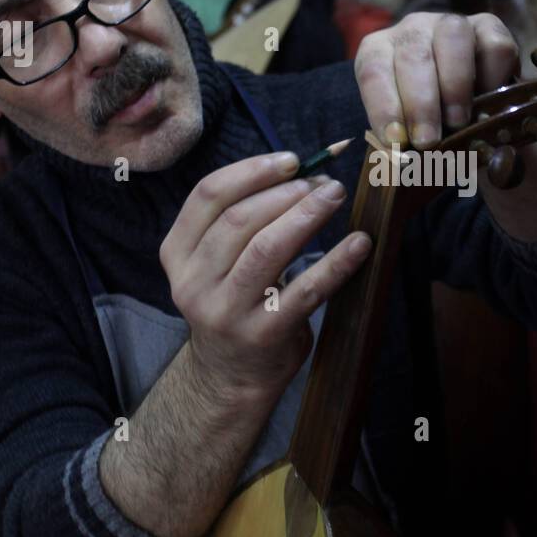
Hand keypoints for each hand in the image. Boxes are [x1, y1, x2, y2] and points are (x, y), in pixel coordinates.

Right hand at [159, 151, 371, 397]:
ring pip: (267, 249)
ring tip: (334, 197)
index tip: (291, 161)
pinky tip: (360, 244)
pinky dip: (337, 263)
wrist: (230, 375)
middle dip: (286, 192)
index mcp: (177, 254)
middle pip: (239, 219)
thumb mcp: (215, 263)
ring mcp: (226, 310)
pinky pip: (305, 290)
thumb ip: (239, 222)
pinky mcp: (263, 334)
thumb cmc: (233, 303)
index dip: (251, 171)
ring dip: (307, 215)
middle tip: (324, 181)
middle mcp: (193, 282)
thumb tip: (300, 174)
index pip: (207, 196)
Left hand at [354, 12, 517, 148]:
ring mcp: (451, 24)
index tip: (395, 140)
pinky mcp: (489, 27)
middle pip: (413, 54)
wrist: (470, 113)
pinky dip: (494, 74)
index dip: (383, 106)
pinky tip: (490, 100)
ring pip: (453, 37)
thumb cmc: (430, 123)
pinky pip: (494, 44)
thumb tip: (408, 165)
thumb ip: (406, 141)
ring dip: (455, 84)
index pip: (373, 71)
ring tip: (458, 122)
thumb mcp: (410, 131)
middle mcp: (412, 30)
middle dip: (420, 103)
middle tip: (428, 141)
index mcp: (379, 51)